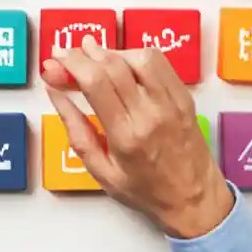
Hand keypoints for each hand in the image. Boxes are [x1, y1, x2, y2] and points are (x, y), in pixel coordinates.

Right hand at [42, 37, 232, 238]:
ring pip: (139, 57)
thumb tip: (55, 93)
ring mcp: (171, 103)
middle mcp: (150, 114)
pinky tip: (123, 62)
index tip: (56, 59)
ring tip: (95, 57)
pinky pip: (160, 62)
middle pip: (114, 65)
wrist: (195, 201)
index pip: (96, 82)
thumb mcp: (101, 171)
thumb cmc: (145, 191)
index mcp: (126, 136)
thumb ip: (76, 131)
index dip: (72, 63)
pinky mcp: (185, 97)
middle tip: (68, 54)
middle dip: (84, 53)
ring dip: (112, 51)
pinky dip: (136, 55)